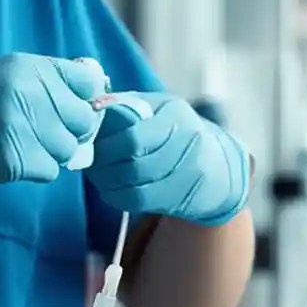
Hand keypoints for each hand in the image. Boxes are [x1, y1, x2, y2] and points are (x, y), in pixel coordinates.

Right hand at [0, 54, 105, 192]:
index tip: (68, 107)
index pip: (86, 80)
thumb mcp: (5, 76)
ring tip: (21, 144)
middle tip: (40, 132)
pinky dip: (36, 170)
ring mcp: (19, 124)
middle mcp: (26, 90)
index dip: (82, 98)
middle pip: (84, 119)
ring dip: (51, 153)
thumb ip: (48, 81)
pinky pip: (50, 170)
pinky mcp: (13, 158)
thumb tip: (98, 92)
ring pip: (69, 148)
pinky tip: (10, 159)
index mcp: (27, 65)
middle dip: (69, 131)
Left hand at [86, 93, 249, 224]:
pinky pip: (139, 202)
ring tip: (96, 174)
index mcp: (177, 115)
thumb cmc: (176, 129)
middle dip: (103, 166)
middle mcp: (187, 145)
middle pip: (133, 165)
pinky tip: (109, 189)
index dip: (106, 145)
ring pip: (135, 187)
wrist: (217, 165)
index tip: (89, 143)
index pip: (134, 137)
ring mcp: (186, 175)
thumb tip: (89, 106)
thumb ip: (126, 104)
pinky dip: (117, 197)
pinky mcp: (180, 198)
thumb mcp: (158, 107)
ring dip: (107, 183)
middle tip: (89, 162)